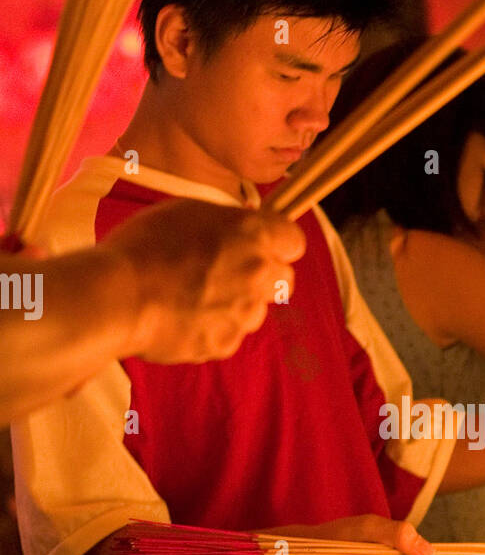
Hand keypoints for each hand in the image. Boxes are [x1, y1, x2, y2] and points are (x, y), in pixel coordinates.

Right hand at [108, 199, 305, 362]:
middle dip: (264, 276)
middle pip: (284, 279)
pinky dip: (214, 327)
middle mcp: (258, 273)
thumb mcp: (189, 211)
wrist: (118, 296)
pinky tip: (184, 316)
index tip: (261, 246)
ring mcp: (245, 312)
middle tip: (228, 273)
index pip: (295, 241)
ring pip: (257, 310)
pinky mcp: (227, 343)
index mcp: (253, 234)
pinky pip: (231, 334)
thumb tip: (244, 234)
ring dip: (238, 304)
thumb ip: (228, 224)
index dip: (278, 244)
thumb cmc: (145, 245)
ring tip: (196, 296)